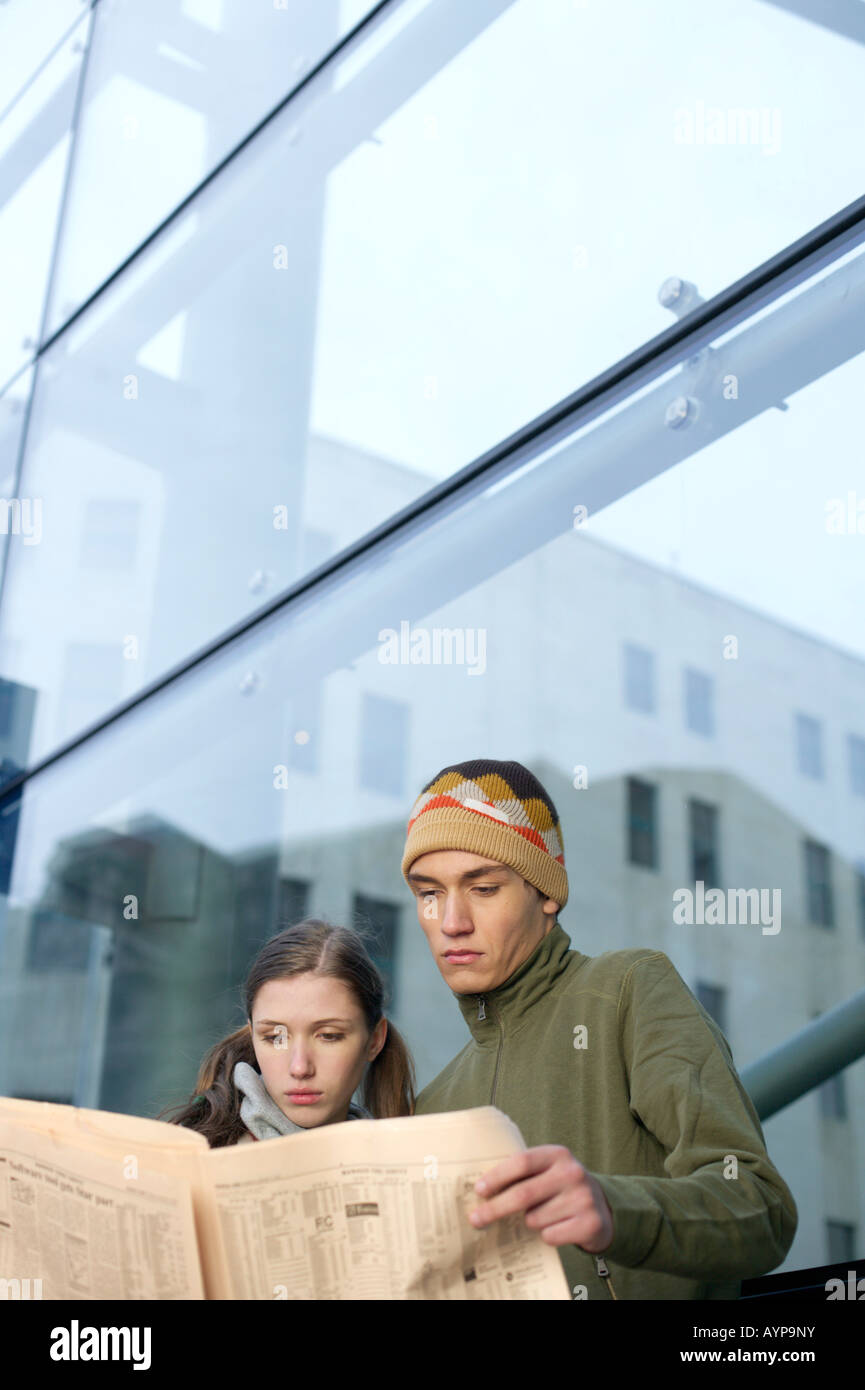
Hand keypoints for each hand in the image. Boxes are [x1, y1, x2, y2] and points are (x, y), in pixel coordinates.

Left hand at [468, 1144, 613, 1251]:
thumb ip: (523, 1174)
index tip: (479, 1190)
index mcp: (557, 1154)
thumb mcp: (547, 1171)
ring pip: (534, 1219)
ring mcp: (583, 1198)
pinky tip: (557, 1226)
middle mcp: (572, 1173)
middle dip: (494, 1209)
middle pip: (523, 1194)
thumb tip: (482, 1191)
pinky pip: (549, 1235)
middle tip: (476, 1219)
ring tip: (541, 1216)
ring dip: (528, 1222)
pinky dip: (546, 1235)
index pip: (521, 1162)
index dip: (497, 1176)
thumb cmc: (561, 1188)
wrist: (602, 1208)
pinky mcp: (590, 1224)